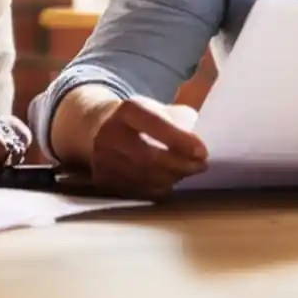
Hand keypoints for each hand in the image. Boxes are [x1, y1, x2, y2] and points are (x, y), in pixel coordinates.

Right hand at [90, 96, 207, 198]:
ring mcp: (103, 159)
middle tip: (201, 165)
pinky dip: (159, 187)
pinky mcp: (104, 179)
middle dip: (181, 164)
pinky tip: (170, 179)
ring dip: (173, 177)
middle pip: (150, 157)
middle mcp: (110, 134)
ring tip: (188, 170)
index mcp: (126, 110)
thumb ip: (179, 113)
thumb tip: (202, 116)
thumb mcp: (155, 107)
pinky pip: (138, 190)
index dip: (180, 139)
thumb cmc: (138, 119)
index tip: (202, 150)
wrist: (95, 128)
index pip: (154, 124)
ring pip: (145, 176)